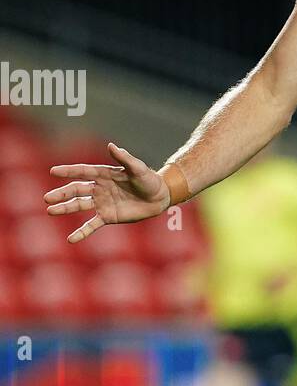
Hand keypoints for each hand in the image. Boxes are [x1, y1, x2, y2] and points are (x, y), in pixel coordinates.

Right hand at [44, 143, 170, 242]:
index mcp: (104, 174)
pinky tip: (71, 240)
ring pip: (79, 205)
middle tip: (47, 198)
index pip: (83, 172)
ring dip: (65, 208)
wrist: (159, 197)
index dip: (69, 171)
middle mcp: (99, 188)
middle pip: (76, 190)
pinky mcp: (108, 217)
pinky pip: (92, 225)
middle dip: (62, 194)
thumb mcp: (138, 168)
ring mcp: (102, 203)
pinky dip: (82, 232)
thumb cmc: (149, 179)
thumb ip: (124, 158)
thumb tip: (111, 145)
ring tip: (50, 211)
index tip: (53, 171)